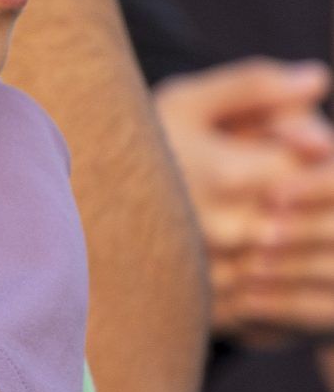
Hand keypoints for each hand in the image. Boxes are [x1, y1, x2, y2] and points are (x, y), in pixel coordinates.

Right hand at [155, 59, 333, 332]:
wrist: (83, 213)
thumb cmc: (141, 147)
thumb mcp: (189, 101)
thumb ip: (256, 86)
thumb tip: (320, 79)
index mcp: (228, 175)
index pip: (320, 167)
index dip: (330, 159)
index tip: (321, 151)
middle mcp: (229, 232)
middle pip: (323, 224)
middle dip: (331, 212)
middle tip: (318, 201)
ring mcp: (225, 278)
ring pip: (311, 271)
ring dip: (328, 259)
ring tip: (317, 237)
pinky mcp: (218, 312)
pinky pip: (287, 313)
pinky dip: (313, 302)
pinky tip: (317, 285)